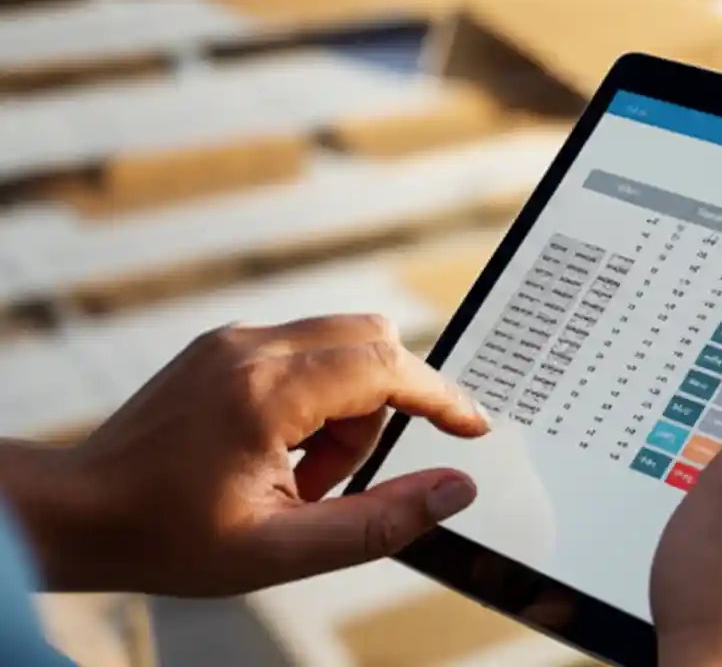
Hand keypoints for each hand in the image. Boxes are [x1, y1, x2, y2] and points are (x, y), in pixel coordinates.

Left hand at [0, 315, 488, 594]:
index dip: (442, 397)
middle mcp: (250, 348)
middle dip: (380, 411)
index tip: (472, 428)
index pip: (386, 368)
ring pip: (341, 346)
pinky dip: (315, 397)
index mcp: (266, 394)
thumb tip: (455, 488)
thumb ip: (381, 520)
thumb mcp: (283, 550)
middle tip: (331, 480)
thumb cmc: (168, 536)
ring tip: (292, 475)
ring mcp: (233, 340)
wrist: (79, 512)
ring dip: (344, 409)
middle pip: (372, 342)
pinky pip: (305, 350)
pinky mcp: (223, 344)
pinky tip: (274, 450)